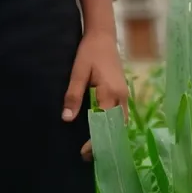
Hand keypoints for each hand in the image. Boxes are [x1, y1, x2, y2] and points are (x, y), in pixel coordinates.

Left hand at [62, 31, 128, 161]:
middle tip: (88, 156)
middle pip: (116, 129)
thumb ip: (73, 96)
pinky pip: (121, 116)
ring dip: (110, 137)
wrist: (103, 36)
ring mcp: (125, 95)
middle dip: (104, 144)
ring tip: (95, 148)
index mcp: (110, 93)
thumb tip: (66, 119)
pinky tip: (103, 132)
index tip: (84, 153)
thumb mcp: (77, 72)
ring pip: (121, 124)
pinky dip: (114, 128)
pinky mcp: (124, 93)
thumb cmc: (89, 52)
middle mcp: (121, 97)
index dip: (95, 141)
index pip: (104, 125)